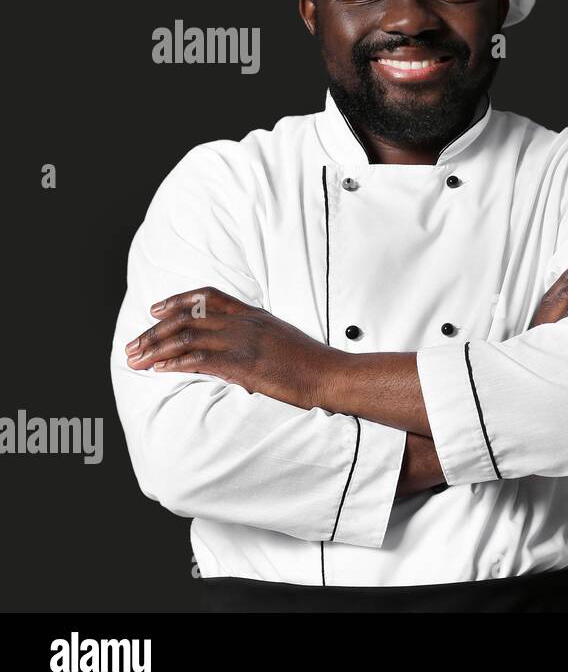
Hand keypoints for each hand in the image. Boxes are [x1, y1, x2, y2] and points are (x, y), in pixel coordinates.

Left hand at [123, 286, 340, 410]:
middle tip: (133, 345)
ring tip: (136, 360)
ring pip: (187, 337)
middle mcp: (244, 323)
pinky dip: (175, 363)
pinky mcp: (243, 364)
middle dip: (154, 331)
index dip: (177, 300)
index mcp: (254, 314)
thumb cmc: (310, 362)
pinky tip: (160, 370)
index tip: (154, 309)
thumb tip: (231, 349)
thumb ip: (254, 337)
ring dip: (156, 349)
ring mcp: (243, 342)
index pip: (208, 297)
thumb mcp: (281, 338)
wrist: (330, 374)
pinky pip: (200, 359)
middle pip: (188, 317)